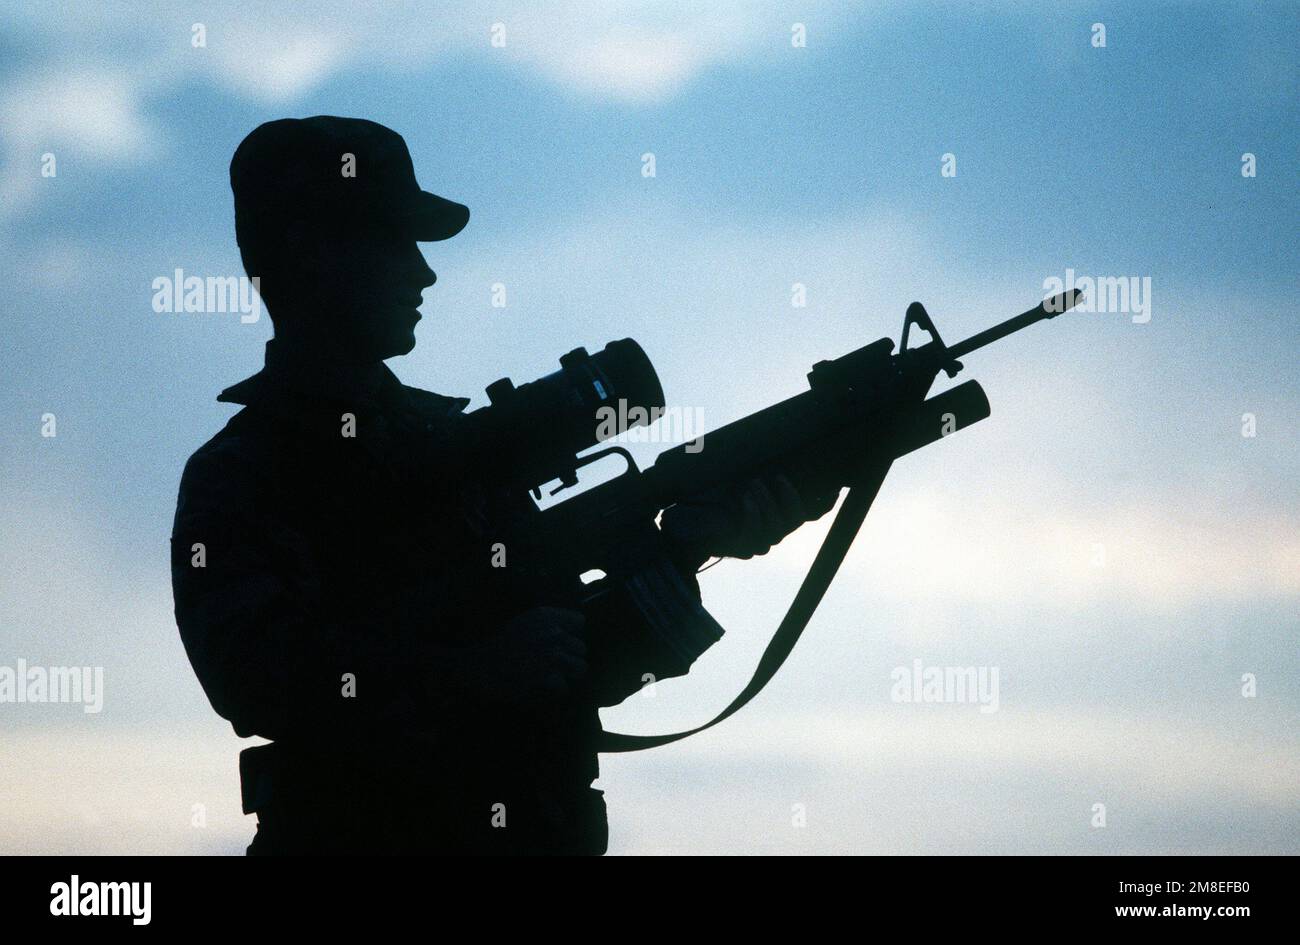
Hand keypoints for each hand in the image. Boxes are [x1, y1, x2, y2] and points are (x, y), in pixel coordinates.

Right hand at [450, 606, 587, 708]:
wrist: (478, 665)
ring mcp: (552, 655)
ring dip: (568, 675)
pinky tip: (542, 688)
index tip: (562, 644)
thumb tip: (573, 635)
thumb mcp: (525, 622)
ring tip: (554, 678)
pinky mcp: (548, 676)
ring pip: (580, 668)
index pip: (579, 622)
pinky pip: (564, 687)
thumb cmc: (500, 645)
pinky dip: (555, 691)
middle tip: (555, 666)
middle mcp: (553, 632)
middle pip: (581, 648)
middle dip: (570, 658)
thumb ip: (549, 624)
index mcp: (546, 616)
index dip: (572, 635)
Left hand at [660, 473, 837, 565]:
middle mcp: (777, 531)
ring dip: (766, 502)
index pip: (813, 513)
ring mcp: (762, 542)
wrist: (694, 522)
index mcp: (782, 515)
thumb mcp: (744, 478)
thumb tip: (771, 435)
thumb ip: (761, 467)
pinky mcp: (745, 547)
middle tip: (774, 477)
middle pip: (795, 520)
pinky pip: (755, 533)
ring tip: (753, 484)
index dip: (827, 502)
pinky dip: (752, 514)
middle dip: (787, 497)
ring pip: (776, 527)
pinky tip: (745, 500)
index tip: (835, 487)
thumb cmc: (722, 497)